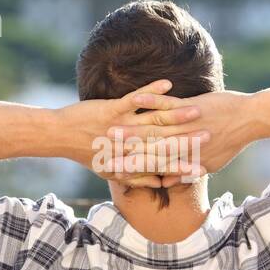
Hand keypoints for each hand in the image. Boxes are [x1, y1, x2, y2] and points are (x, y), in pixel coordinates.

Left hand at [56, 80, 209, 188]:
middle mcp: (128, 147)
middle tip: (211, 136)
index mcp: (128, 162)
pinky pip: (135, 100)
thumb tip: (155, 185)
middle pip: (163, 144)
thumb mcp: (110, 170)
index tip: (204, 166)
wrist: (59, 135)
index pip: (161, 165)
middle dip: (189, 140)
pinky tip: (168, 84)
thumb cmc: (84, 152)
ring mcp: (121, 127)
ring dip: (177, 114)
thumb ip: (134, 179)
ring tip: (198, 109)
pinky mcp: (112, 110)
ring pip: (154, 122)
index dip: (183, 165)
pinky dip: (151, 93)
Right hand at [107, 90, 257, 177]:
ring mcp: (184, 126)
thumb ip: (190, 170)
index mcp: (185, 159)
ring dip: (129, 130)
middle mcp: (182, 145)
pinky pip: (166, 105)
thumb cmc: (232, 141)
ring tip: (108, 130)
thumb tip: (173, 179)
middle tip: (99, 158)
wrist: (250, 121)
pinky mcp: (190, 108)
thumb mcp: (212, 162)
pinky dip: (150, 102)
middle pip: (146, 152)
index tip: (112, 176)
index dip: (131, 172)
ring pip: (152, 130)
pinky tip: (134, 100)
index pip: (153, 168)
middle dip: (122, 155)